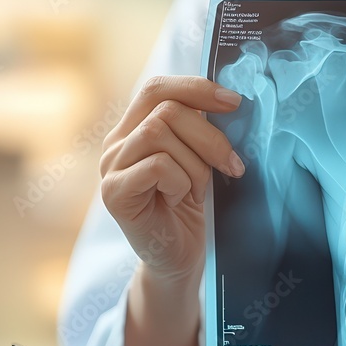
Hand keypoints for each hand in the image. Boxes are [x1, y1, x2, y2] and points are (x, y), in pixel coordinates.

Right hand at [100, 75, 244, 286]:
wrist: (178, 257)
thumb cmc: (190, 207)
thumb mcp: (199, 160)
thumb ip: (200, 130)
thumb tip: (229, 101)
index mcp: (134, 128)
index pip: (157, 88)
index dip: (196, 88)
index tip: (234, 103)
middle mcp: (116, 143)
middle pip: (166, 109)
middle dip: (210, 137)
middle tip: (231, 166)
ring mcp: (111, 167)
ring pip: (160, 134)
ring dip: (196, 164)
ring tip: (198, 190)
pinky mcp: (113, 193)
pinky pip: (158, 166)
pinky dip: (181, 181)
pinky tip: (180, 200)